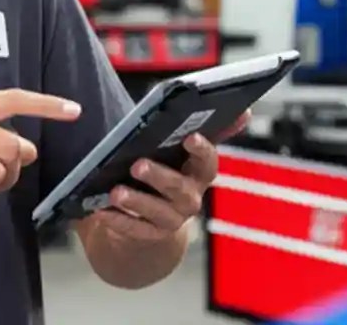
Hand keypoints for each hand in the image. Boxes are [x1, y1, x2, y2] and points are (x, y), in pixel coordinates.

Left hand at [88, 110, 250, 242]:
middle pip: (179, 188)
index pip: (208, 161)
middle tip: (137, 164)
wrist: (152, 218)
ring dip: (136, 201)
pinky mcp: (150, 235)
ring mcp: (172, 219)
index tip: (190, 136)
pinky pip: (134, 230)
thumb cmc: (167, 170)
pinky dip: (117, 220)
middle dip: (159, 176)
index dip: (201, 149)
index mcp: (199, 173)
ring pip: (156, 211)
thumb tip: (246, 111)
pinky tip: (100, 210)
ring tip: (115, 191)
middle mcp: (190, 198)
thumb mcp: (182, 151)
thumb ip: (209, 131)